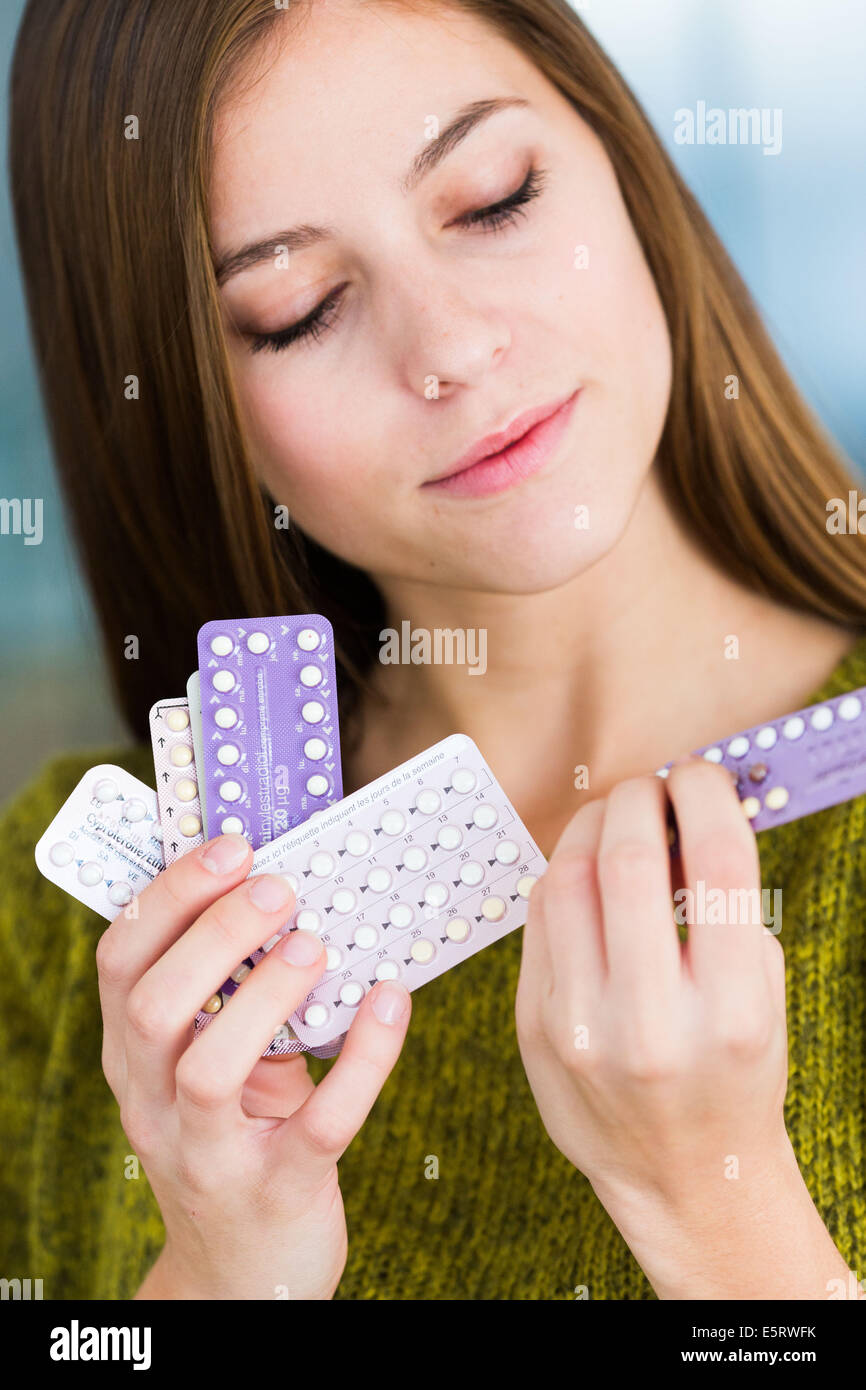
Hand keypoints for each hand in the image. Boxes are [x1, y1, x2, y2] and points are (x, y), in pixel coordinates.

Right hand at [96, 832, 410, 1299]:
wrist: (243, 1274)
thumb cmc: (236, 1139)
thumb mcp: (212, 1065)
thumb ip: (230, 995)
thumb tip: (291, 891)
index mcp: (136, 1059)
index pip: (120, 963)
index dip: (170, 897)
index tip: (230, 847)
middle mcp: (157, 1106)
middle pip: (153, 1008)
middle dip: (213, 933)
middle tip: (279, 887)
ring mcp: (212, 1156)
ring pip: (212, 1070)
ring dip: (266, 995)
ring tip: (316, 946)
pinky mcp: (281, 1192)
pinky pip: (323, 1124)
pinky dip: (363, 1059)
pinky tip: (392, 1004)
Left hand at [515, 758, 789, 1239]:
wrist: (683, 1177)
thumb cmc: (733, 1071)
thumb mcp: (759, 993)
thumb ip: (725, 905)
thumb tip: (681, 809)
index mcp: (731, 1012)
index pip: (716, 863)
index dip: (704, 795)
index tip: (700, 776)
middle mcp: (650, 1022)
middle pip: (626, 861)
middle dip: (638, 798)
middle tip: (651, 786)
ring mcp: (581, 1027)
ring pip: (566, 879)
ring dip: (591, 825)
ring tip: (615, 817)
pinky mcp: (532, 1027)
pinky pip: (539, 918)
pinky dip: (564, 874)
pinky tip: (586, 869)